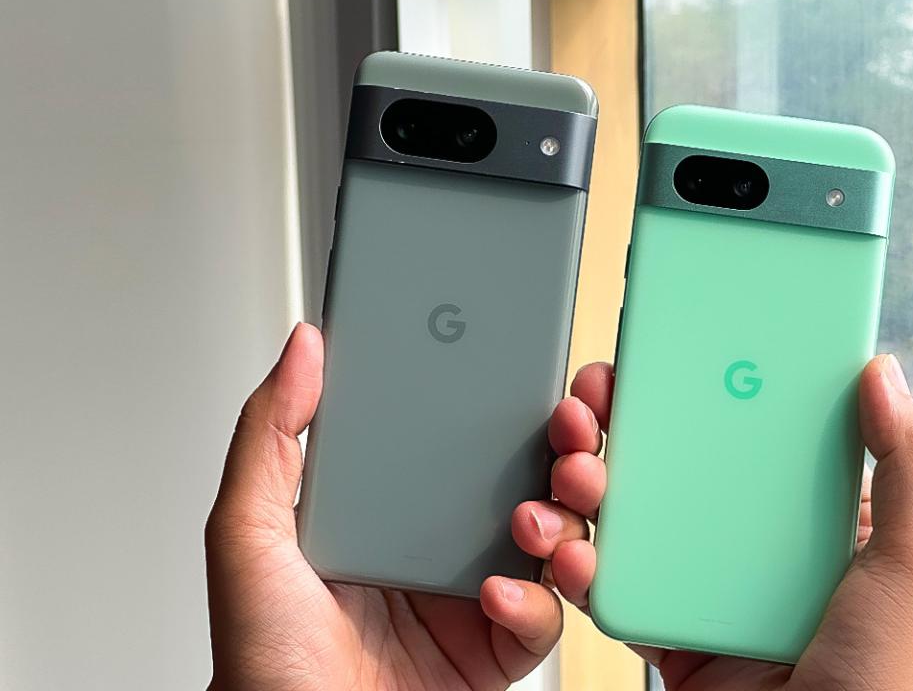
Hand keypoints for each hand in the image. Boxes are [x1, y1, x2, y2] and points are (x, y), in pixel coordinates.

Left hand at [206, 323, 567, 690]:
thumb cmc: (264, 659)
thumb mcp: (248, 533)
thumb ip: (270, 434)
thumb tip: (302, 349)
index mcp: (392, 505)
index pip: (465, 438)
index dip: (509, 405)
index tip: (536, 376)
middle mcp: (441, 546)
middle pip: (529, 482)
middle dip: (565, 453)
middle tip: (568, 435)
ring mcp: (473, 599)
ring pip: (555, 541)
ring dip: (566, 520)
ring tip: (537, 520)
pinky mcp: (495, 651)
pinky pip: (544, 617)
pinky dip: (535, 603)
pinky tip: (499, 596)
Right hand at [519, 355, 912, 690]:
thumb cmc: (876, 685)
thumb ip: (909, 470)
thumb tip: (882, 373)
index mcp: (823, 526)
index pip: (764, 436)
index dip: (717, 391)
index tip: (669, 352)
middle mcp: (763, 553)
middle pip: (690, 466)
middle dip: (634, 428)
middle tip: (593, 403)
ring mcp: (713, 593)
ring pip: (643, 517)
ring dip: (597, 486)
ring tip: (573, 469)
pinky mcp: (669, 633)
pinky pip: (618, 584)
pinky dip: (584, 564)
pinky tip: (569, 546)